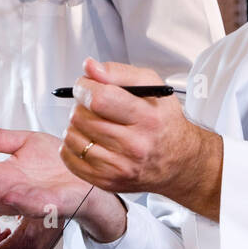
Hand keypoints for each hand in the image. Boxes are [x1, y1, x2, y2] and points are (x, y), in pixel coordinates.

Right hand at [0, 125, 127, 247]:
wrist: (90, 169)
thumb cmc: (59, 161)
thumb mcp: (24, 142)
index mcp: (5, 177)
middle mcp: (14, 191)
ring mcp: (31, 200)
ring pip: (3, 204)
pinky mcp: (52, 204)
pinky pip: (33, 206)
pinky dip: (20, 202)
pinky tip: (8, 195)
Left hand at [61, 57, 223, 220]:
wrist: (178, 161)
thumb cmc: (163, 121)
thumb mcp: (152, 87)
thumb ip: (118, 72)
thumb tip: (89, 67)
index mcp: (146, 118)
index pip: (101, 99)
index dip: (84, 87)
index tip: (84, 85)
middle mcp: (134, 145)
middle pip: (83, 118)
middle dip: (80, 105)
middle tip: (91, 104)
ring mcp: (119, 167)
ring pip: (73, 137)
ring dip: (75, 125)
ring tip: (91, 122)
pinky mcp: (107, 181)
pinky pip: (69, 159)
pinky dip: (71, 145)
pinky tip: (87, 139)